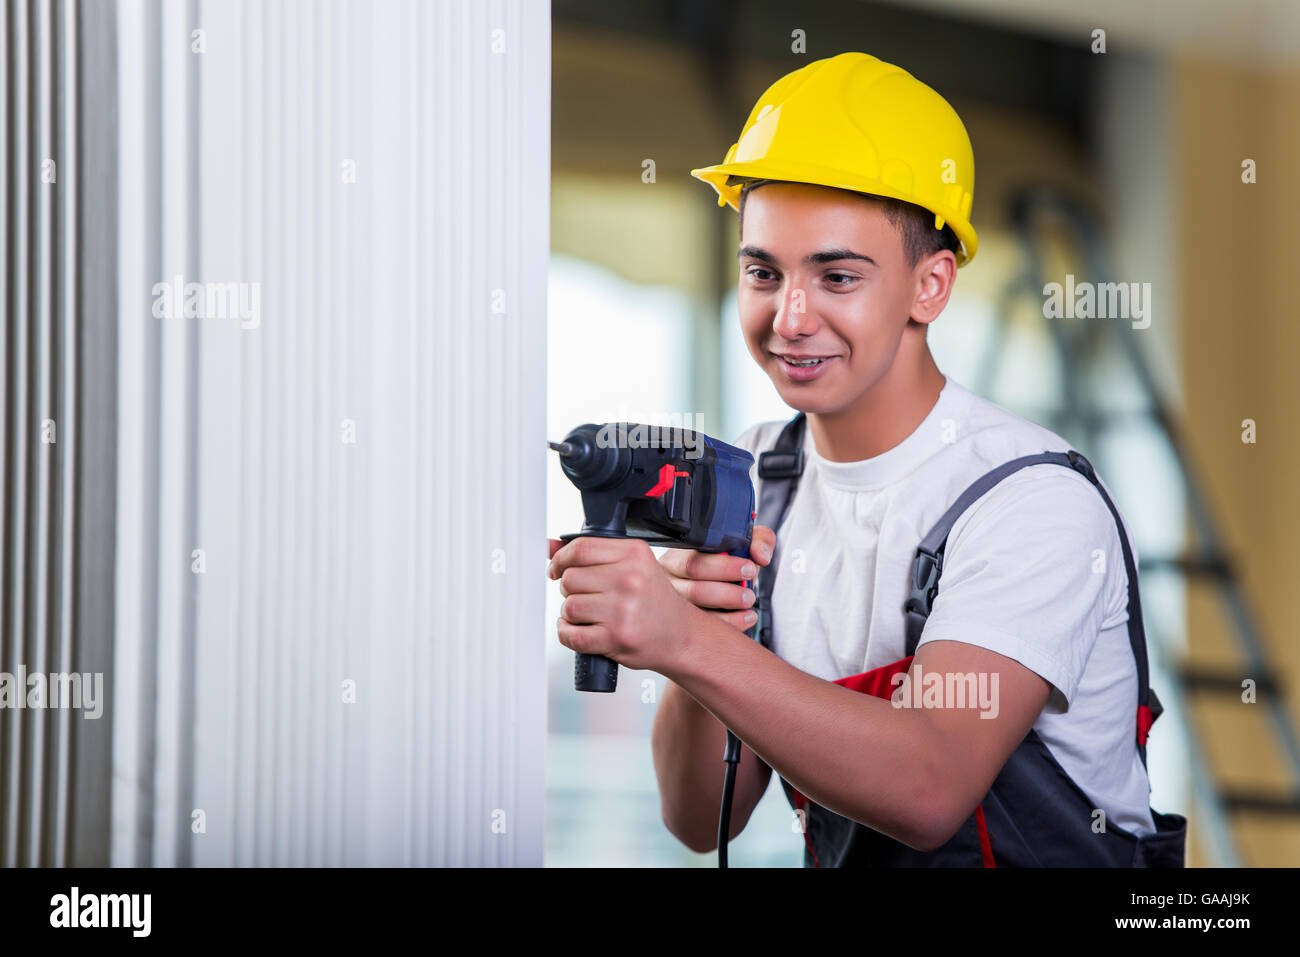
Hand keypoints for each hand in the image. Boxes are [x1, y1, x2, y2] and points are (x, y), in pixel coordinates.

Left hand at [546, 536, 709, 675]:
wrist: (683, 636)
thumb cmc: (656, 602)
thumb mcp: (634, 567)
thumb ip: (593, 554)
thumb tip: (549, 547)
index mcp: (635, 554)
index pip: (580, 548)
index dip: (560, 559)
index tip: (557, 569)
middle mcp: (630, 579)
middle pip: (570, 578)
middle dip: (569, 590)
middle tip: (586, 597)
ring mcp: (622, 610)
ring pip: (568, 607)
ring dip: (571, 614)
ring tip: (590, 616)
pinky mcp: (615, 637)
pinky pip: (571, 634)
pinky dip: (568, 634)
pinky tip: (582, 631)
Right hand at [656, 525, 775, 632]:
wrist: (726, 576)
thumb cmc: (728, 558)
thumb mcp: (744, 541)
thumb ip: (758, 540)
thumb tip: (760, 556)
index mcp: (680, 554)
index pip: (694, 561)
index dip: (723, 567)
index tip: (749, 569)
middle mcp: (671, 578)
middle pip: (694, 590)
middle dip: (727, 593)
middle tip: (748, 594)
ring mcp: (675, 603)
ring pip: (696, 613)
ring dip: (728, 612)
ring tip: (747, 604)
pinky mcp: (684, 623)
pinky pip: (703, 629)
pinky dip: (729, 624)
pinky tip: (744, 617)